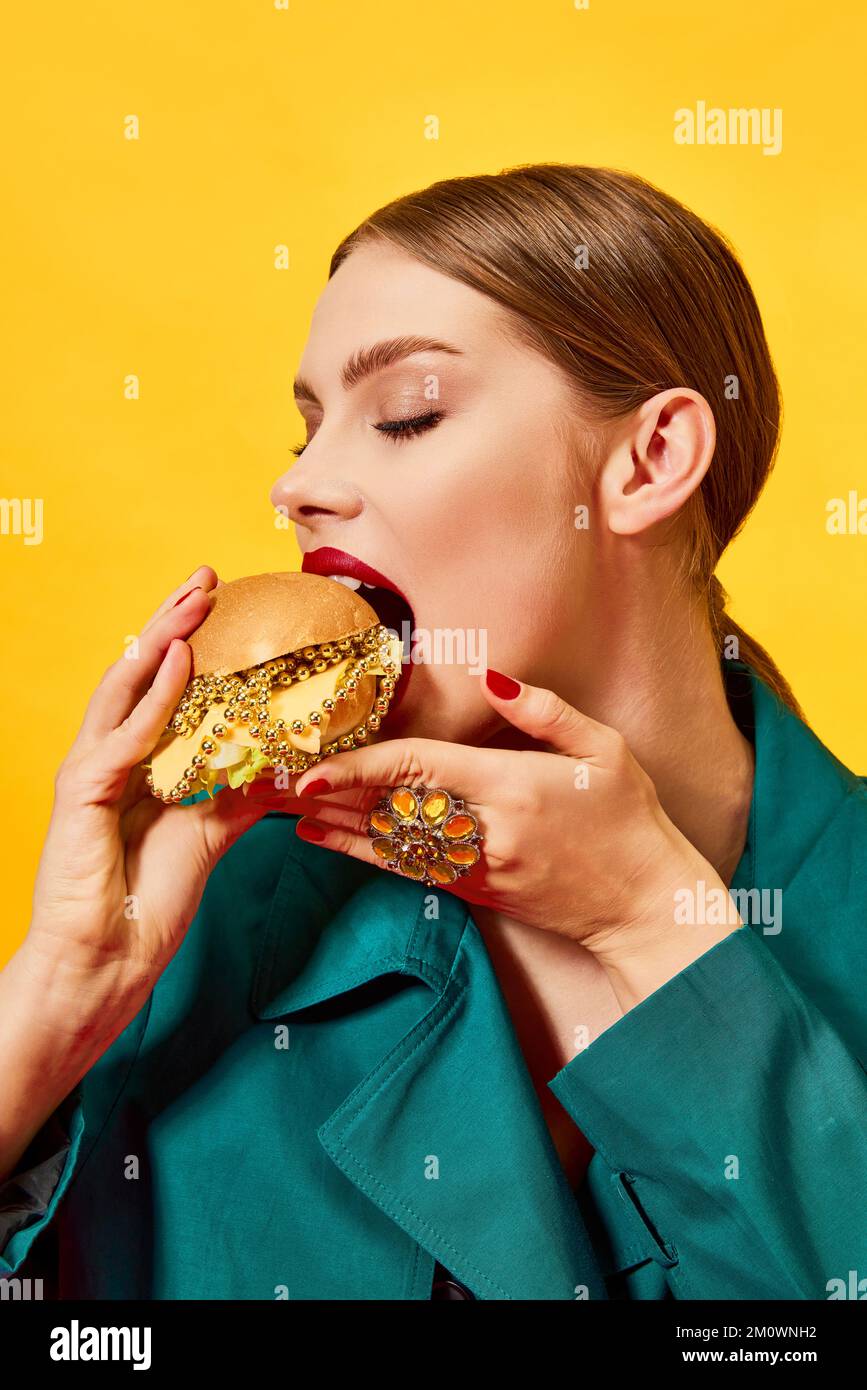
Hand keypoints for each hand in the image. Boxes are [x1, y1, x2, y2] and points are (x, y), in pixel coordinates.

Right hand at [24, 565, 272, 1008]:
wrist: (105, 965)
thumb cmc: (146, 906)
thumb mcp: (207, 839)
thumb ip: (236, 797)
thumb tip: (279, 766)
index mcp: (132, 767)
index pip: (158, 689)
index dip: (186, 645)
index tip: (222, 605)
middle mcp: (106, 760)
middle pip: (138, 676)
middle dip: (172, 623)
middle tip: (207, 578)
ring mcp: (88, 773)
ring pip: (122, 690)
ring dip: (159, 640)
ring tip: (193, 600)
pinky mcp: (80, 795)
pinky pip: (122, 736)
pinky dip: (152, 697)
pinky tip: (178, 662)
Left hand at [246, 670, 742, 999]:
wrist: (646, 907)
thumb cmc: (629, 821)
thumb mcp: (603, 750)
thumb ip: (542, 710)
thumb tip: (488, 674)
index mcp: (512, 788)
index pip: (421, 771)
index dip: (362, 768)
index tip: (313, 767)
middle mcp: (483, 832)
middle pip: (387, 808)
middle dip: (325, 794)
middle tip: (267, 779)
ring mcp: (474, 868)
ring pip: (385, 842)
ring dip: (328, 822)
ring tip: (275, 803)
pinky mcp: (474, 892)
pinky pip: (403, 868)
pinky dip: (357, 851)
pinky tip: (320, 838)